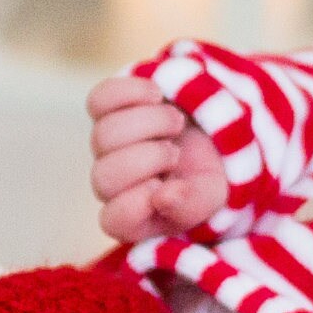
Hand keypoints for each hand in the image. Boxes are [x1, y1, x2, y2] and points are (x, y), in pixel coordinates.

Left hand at [87, 73, 228, 243]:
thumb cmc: (208, 171)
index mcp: (136, 216)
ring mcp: (106, 146)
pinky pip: (99, 100)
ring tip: (177, 122)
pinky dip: (131, 93)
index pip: (114, 220)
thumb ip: (192, 204)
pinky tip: (157, 96)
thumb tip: (163, 197)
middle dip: (149, 159)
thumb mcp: (213, 194)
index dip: (139, 202)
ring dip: (149, 123)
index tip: (168, 186)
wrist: (214, 129)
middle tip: (176, 151)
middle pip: (103, 178)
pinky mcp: (106, 110)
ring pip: (104, 136)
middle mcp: (113, 184)